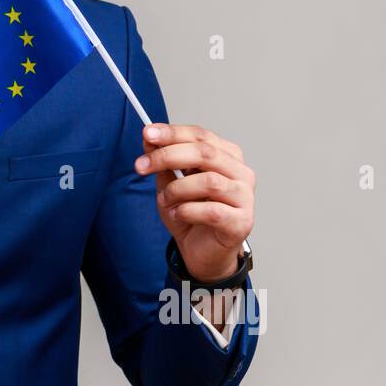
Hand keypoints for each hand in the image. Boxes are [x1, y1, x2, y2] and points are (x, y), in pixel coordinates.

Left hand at [135, 124, 254, 281]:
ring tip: (165, 200)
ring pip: (208, 181)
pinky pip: (211, 211)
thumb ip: (163, 160)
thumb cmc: (190, 215)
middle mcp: (241, 173)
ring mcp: (245, 197)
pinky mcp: (241, 221)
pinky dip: (186, 211)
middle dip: (167, 156)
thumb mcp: (169, 183)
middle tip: (141, 165)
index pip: (200, 136)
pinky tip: (177, 214)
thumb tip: (148, 136)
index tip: (147, 133)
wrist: (201, 253)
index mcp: (227, 156)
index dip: (172, 133)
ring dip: (177, 190)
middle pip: (204, 153)